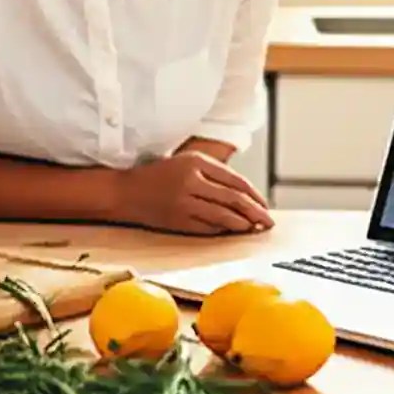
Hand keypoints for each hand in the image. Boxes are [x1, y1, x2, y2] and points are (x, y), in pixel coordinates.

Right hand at [118, 151, 274, 235]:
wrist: (125, 191)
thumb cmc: (158, 175)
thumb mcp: (186, 162)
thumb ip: (212, 172)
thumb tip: (243, 192)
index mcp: (196, 161)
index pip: (235, 180)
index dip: (254, 194)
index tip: (265, 204)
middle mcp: (191, 180)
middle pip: (233, 199)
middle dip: (255, 212)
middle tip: (268, 221)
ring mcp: (184, 202)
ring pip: (223, 215)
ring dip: (242, 224)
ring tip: (255, 228)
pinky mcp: (178, 220)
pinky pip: (208, 228)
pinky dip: (224, 230)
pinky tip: (234, 231)